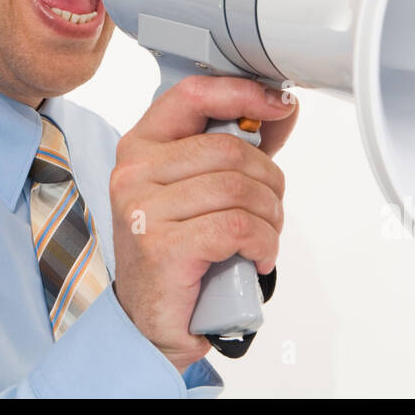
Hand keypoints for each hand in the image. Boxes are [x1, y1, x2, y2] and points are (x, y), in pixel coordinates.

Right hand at [109, 75, 299, 372]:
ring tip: (264, 236)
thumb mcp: (200, 190)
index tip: (280, 104)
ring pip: (238, 189)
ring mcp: (142, 208)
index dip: (243, 93)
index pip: (192, 94)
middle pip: (229, 149)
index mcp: (140, 146)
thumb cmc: (178, 251)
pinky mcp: (161, 246)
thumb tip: (280, 110)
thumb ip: (234, 150)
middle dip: (269, 179)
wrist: (150, 321)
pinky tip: (259, 257)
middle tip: (272, 207)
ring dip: (269, 216)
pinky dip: (263, 243)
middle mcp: (134, 171)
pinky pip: (236, 228)